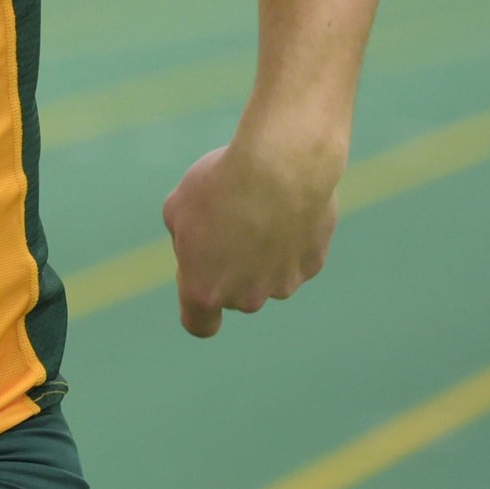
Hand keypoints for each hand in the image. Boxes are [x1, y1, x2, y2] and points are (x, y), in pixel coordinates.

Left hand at [160, 138, 338, 337]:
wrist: (281, 164)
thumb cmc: (220, 184)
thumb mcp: (178, 207)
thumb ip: (184, 240)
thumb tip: (202, 250)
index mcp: (205, 289)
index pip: (199, 324)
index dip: (198, 307)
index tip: (200, 282)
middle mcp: (246, 298)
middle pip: (235, 293)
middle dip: (229, 267)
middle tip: (227, 222)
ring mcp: (282, 284)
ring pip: (266, 275)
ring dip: (260, 252)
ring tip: (258, 208)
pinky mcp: (311, 266)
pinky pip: (293, 257)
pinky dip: (288, 238)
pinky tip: (284, 205)